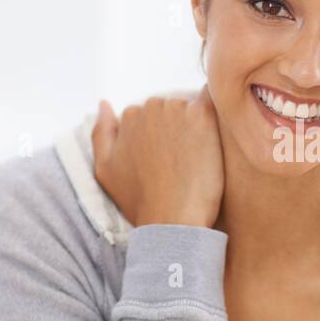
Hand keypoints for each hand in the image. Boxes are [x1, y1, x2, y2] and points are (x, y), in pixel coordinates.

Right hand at [92, 87, 224, 228]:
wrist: (171, 218)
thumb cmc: (139, 200)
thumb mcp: (105, 169)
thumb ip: (101, 133)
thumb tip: (104, 103)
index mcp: (129, 116)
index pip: (150, 115)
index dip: (162, 137)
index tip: (169, 159)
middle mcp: (150, 105)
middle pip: (171, 108)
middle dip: (179, 128)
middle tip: (186, 161)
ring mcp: (177, 108)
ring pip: (192, 107)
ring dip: (197, 125)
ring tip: (199, 158)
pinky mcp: (202, 115)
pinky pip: (212, 102)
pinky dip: (216, 112)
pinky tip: (218, 134)